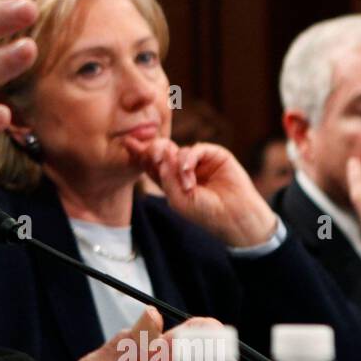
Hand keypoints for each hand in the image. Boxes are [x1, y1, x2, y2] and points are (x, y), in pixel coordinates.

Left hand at [124, 137, 277, 247]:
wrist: (233, 217)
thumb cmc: (205, 213)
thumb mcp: (177, 199)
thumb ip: (166, 177)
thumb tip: (163, 151)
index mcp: (171, 180)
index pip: (151, 163)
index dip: (140, 153)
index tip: (127, 143)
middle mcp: (183, 168)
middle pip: (161, 151)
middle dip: (152, 150)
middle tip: (147, 153)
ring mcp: (199, 160)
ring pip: (178, 151)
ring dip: (178, 167)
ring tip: (187, 186)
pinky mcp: (215, 155)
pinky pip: (195, 148)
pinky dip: (189, 159)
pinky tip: (189, 173)